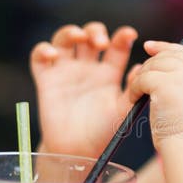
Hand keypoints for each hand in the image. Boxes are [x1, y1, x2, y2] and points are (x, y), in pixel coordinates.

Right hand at [30, 22, 137, 157]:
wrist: (78, 151)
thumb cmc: (103, 132)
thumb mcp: (123, 111)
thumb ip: (132, 89)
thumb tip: (142, 68)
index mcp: (109, 73)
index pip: (116, 46)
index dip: (122, 37)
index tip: (130, 35)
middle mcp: (88, 68)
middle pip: (90, 36)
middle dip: (95, 31)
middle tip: (102, 43)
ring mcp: (66, 72)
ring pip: (65, 39)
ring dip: (70, 32)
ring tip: (79, 38)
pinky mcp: (46, 79)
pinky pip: (39, 57)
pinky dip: (43, 50)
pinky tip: (53, 54)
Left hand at [129, 40, 182, 149]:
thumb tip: (169, 68)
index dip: (171, 50)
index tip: (152, 49)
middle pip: (175, 55)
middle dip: (155, 60)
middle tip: (140, 68)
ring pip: (158, 64)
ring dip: (144, 76)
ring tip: (138, 93)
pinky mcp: (168, 84)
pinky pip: (144, 77)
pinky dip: (135, 88)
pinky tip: (133, 99)